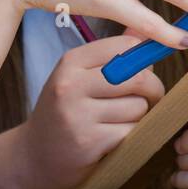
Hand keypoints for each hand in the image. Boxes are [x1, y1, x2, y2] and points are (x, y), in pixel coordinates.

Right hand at [21, 35, 165, 188]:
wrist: (34, 156)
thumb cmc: (64, 111)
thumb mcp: (80, 77)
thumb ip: (112, 55)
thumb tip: (144, 32)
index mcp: (71, 62)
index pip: (125, 47)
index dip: (145, 58)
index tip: (147, 70)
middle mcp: (71, 85)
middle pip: (138, 77)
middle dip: (153, 89)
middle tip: (151, 98)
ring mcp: (78, 115)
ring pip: (138, 107)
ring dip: (141, 116)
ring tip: (124, 119)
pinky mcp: (88, 142)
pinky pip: (132, 132)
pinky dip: (133, 135)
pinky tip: (117, 137)